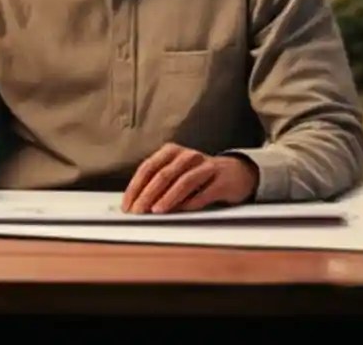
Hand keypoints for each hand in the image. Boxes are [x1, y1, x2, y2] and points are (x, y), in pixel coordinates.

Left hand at [121, 143, 257, 213]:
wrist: (235, 173)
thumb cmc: (198, 175)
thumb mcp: (175, 173)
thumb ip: (157, 184)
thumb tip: (136, 204)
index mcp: (171, 151)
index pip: (148, 168)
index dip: (135, 187)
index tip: (127, 205)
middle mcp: (187, 155)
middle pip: (163, 174)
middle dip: (147, 195)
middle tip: (138, 212)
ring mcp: (206, 166)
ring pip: (184, 181)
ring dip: (168, 198)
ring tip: (156, 211)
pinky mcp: (222, 180)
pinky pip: (205, 192)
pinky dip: (192, 202)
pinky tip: (182, 211)